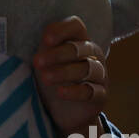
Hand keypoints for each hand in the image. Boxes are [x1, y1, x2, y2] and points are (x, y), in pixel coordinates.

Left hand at [33, 16, 108, 135]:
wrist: (64, 111)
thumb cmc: (53, 77)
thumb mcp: (45, 60)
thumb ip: (44, 46)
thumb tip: (42, 39)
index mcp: (79, 40)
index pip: (76, 26)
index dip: (62, 30)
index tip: (46, 40)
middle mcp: (93, 54)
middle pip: (80, 47)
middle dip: (58, 54)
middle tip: (37, 63)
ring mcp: (100, 74)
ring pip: (87, 68)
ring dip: (64, 72)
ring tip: (45, 78)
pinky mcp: (101, 95)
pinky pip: (91, 91)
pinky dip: (75, 91)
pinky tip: (60, 93)